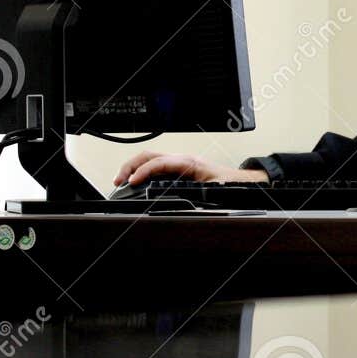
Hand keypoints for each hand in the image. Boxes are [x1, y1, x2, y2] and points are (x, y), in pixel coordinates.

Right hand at [113, 151, 268, 186]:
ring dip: (133, 167)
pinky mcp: (177, 169)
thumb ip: (200, 195)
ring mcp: (178, 163)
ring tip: (121, 181)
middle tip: (118, 182)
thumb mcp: (214, 190)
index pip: (160, 162)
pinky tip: (135, 181)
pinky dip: (141, 171)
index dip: (144, 171)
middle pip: (149, 155)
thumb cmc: (227, 183)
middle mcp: (181, 160)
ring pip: (150, 159)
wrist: (238, 182)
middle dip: (131, 166)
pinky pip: (155, 165)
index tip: (132, 182)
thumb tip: (188, 201)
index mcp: (188, 163)